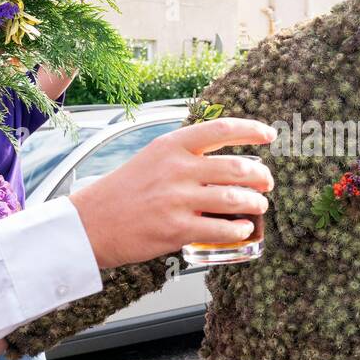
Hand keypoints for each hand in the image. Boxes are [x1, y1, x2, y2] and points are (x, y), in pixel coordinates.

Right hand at [70, 117, 276, 267]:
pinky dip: (239, 230)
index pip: (221, 129)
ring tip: (258, 207)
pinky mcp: (177, 229)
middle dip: (262, 176)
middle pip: (237, 167)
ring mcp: (178, 199)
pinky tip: (242, 230)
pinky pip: (222, 228)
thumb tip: (226, 162)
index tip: (269, 135)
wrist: (90, 224)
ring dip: (255, 204)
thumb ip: (185, 155)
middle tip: (267, 183)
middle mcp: (177, 168)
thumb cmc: (123, 192)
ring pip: (235, 198)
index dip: (251, 130)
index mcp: (171, 146)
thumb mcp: (152, 158)